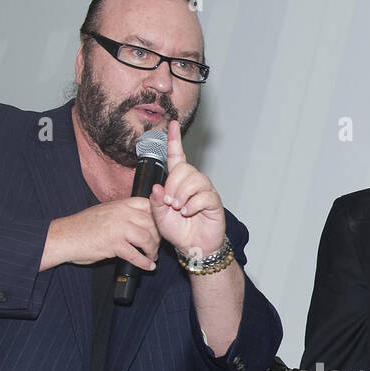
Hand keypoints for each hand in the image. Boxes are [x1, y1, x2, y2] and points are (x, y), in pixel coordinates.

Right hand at [40, 197, 159, 270]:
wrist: (64, 237)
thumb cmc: (83, 226)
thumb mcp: (105, 211)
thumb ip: (122, 213)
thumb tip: (141, 219)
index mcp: (120, 204)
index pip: (148, 205)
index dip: (156, 218)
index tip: (158, 229)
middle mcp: (121, 213)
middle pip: (152, 223)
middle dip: (157, 237)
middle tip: (155, 246)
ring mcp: (118, 228)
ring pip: (147, 239)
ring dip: (152, 251)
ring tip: (152, 257)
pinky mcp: (114, 244)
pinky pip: (136, 255)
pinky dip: (145, 263)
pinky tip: (148, 267)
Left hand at [149, 119, 225, 259]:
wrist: (192, 247)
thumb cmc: (177, 230)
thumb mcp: (159, 217)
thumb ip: (156, 202)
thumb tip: (157, 188)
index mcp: (178, 182)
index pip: (176, 157)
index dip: (174, 140)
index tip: (172, 123)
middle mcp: (193, 182)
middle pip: (184, 169)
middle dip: (173, 184)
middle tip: (169, 202)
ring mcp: (205, 191)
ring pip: (194, 180)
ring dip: (182, 194)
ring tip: (178, 208)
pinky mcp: (214, 202)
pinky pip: (204, 195)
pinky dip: (193, 204)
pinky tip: (188, 212)